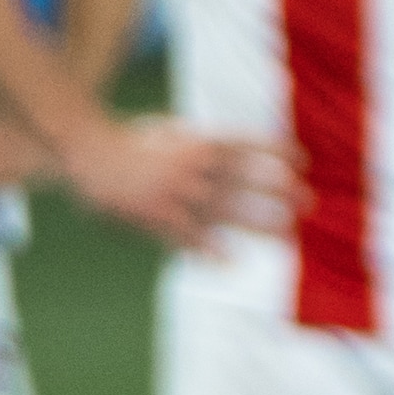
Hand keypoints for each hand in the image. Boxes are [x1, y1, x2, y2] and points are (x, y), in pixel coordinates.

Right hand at [66, 117, 289, 252]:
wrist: (83, 153)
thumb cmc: (128, 142)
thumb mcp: (168, 131)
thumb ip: (201, 144)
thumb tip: (235, 152)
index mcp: (195, 142)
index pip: (246, 144)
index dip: (276, 151)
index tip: (302, 160)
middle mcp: (191, 167)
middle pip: (245, 180)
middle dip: (281, 192)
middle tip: (310, 202)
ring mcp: (176, 194)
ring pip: (226, 211)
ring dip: (259, 224)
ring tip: (287, 234)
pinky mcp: (157, 217)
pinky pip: (189, 238)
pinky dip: (210, 251)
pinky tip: (231, 263)